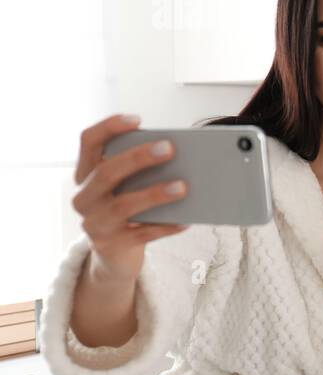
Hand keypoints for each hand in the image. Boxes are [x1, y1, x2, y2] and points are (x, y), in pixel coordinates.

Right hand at [72, 114, 189, 285]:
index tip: (137, 119)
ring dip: (155, 194)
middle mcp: (85, 197)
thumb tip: (179, 157)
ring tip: (183, 187)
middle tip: (169, 148)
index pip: (88, 142)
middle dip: (138, 158)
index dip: (109, 127)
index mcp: (87, 174)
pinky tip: (185, 220)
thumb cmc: (128, 210)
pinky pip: (142, 234)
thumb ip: (142, 171)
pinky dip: (166, 226)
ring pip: (123, 205)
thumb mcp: (127, 187)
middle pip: (106, 172)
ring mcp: (95, 223)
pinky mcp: (111, 246)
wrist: (115, 255)